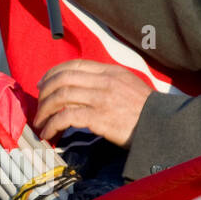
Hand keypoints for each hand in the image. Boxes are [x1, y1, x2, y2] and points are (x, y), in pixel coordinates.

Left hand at [33, 60, 152, 145]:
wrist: (161, 126)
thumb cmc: (146, 111)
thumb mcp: (129, 85)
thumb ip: (108, 81)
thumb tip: (84, 85)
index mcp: (110, 71)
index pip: (74, 65)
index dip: (53, 73)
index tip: (43, 85)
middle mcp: (104, 81)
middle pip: (63, 79)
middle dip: (44, 93)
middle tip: (38, 106)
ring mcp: (101, 98)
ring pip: (60, 97)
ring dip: (45, 111)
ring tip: (40, 124)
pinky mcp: (99, 118)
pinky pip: (66, 117)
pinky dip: (52, 125)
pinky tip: (49, 134)